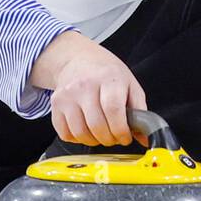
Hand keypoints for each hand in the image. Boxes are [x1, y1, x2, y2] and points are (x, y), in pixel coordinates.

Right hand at [30, 31, 149, 146]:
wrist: (79, 59)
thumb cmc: (107, 73)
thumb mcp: (130, 84)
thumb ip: (139, 110)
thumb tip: (145, 137)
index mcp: (109, 78)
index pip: (113, 110)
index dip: (120, 130)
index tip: (125, 137)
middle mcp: (85, 85)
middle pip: (97, 125)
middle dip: (109, 139)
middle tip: (115, 137)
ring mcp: (67, 95)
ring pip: (80, 132)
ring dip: (94, 141)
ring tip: (102, 134)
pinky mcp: (56, 104)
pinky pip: (65, 133)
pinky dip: (77, 139)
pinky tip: (86, 130)